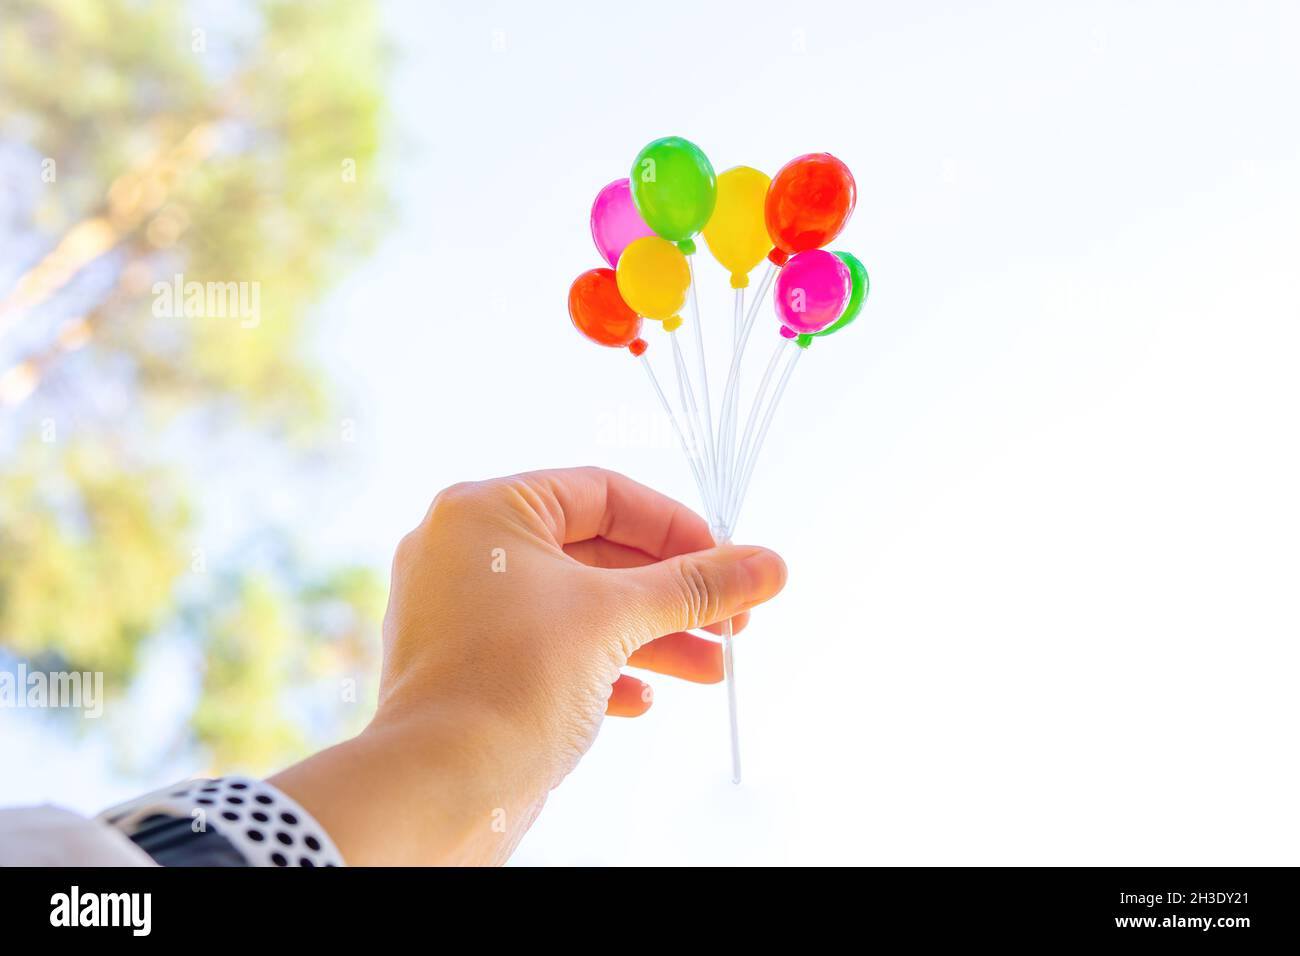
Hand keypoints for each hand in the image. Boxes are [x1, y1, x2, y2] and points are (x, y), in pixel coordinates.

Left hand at [271, 467, 785, 864]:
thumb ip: (696, 586)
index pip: (603, 494)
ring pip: (578, 609)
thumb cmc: (512, 682)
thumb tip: (770, 564)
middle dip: (672, 594)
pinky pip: (550, 650)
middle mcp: (467, 551)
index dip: (676, 527)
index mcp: (486, 510)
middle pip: (597, 554)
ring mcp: (465, 612)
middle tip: (734, 622)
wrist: (440, 788)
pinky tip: (643, 700)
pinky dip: (602, 668)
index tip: (729, 561)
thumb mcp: (618, 619)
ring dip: (651, 637)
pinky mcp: (470, 668)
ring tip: (714, 669)